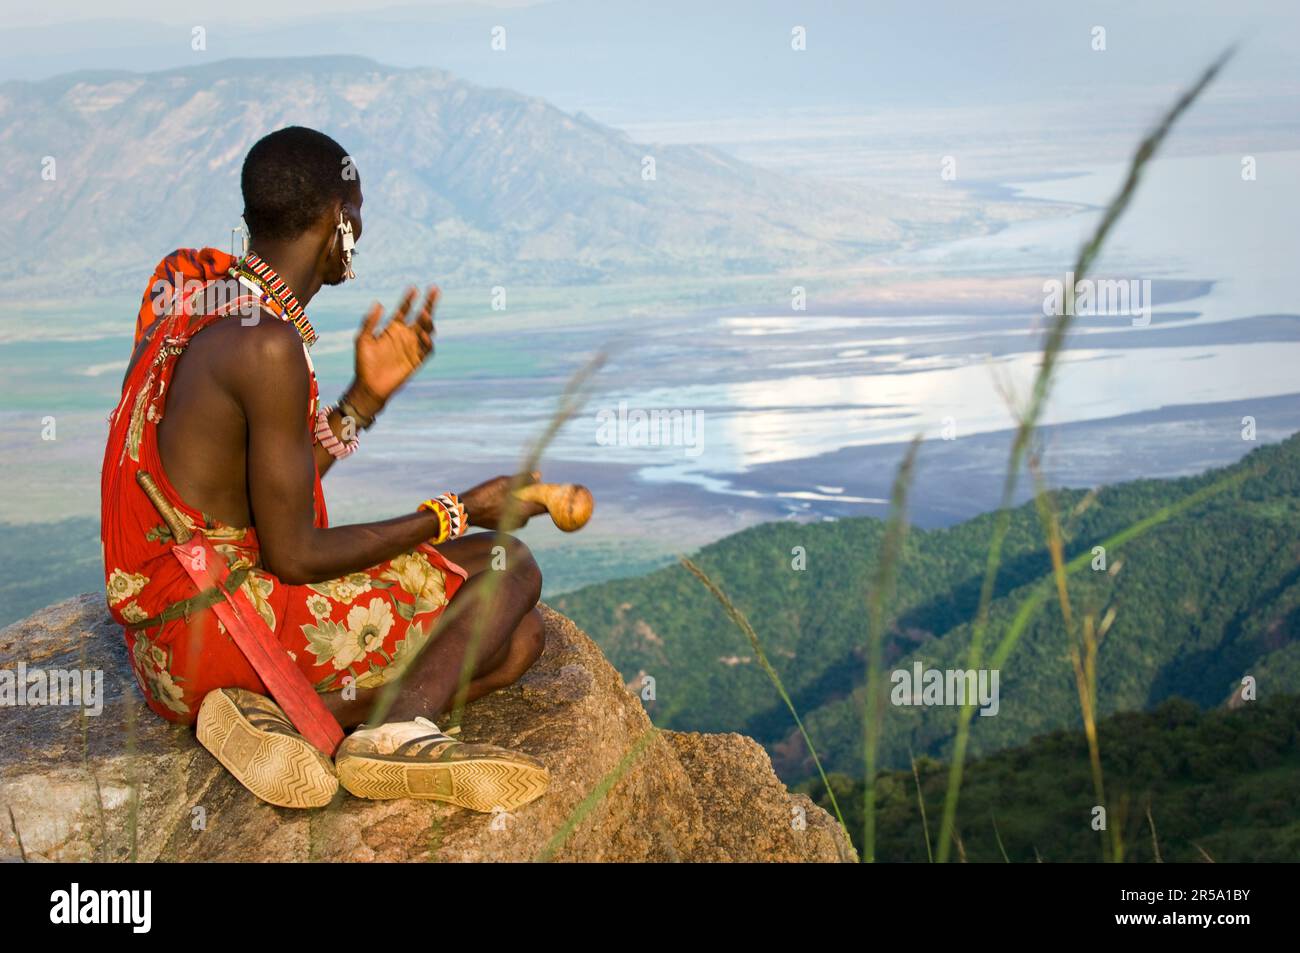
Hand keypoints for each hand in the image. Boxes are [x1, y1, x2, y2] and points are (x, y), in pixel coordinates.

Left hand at [352, 286, 437, 411]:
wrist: (369, 386)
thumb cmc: (363, 363)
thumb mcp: (363, 339)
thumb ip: (370, 321)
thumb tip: (379, 303)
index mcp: (393, 329)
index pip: (404, 310)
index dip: (409, 299)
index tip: (413, 288)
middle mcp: (405, 336)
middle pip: (421, 316)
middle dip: (428, 303)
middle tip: (434, 289)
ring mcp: (412, 348)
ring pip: (427, 330)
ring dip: (428, 321)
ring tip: (424, 313)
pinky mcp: (417, 361)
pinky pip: (427, 349)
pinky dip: (428, 341)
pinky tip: (422, 334)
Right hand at [461, 472, 547, 530]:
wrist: (466, 511)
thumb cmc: (485, 496)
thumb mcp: (505, 483)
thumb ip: (524, 480)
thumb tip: (538, 475)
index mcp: (524, 511)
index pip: (544, 507)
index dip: (547, 497)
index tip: (547, 489)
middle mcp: (521, 521)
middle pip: (534, 509)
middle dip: (533, 497)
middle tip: (528, 485)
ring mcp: (512, 525)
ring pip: (523, 511)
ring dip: (522, 502)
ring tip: (512, 491)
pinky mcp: (504, 526)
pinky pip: (514, 515)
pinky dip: (512, 507)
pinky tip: (502, 499)